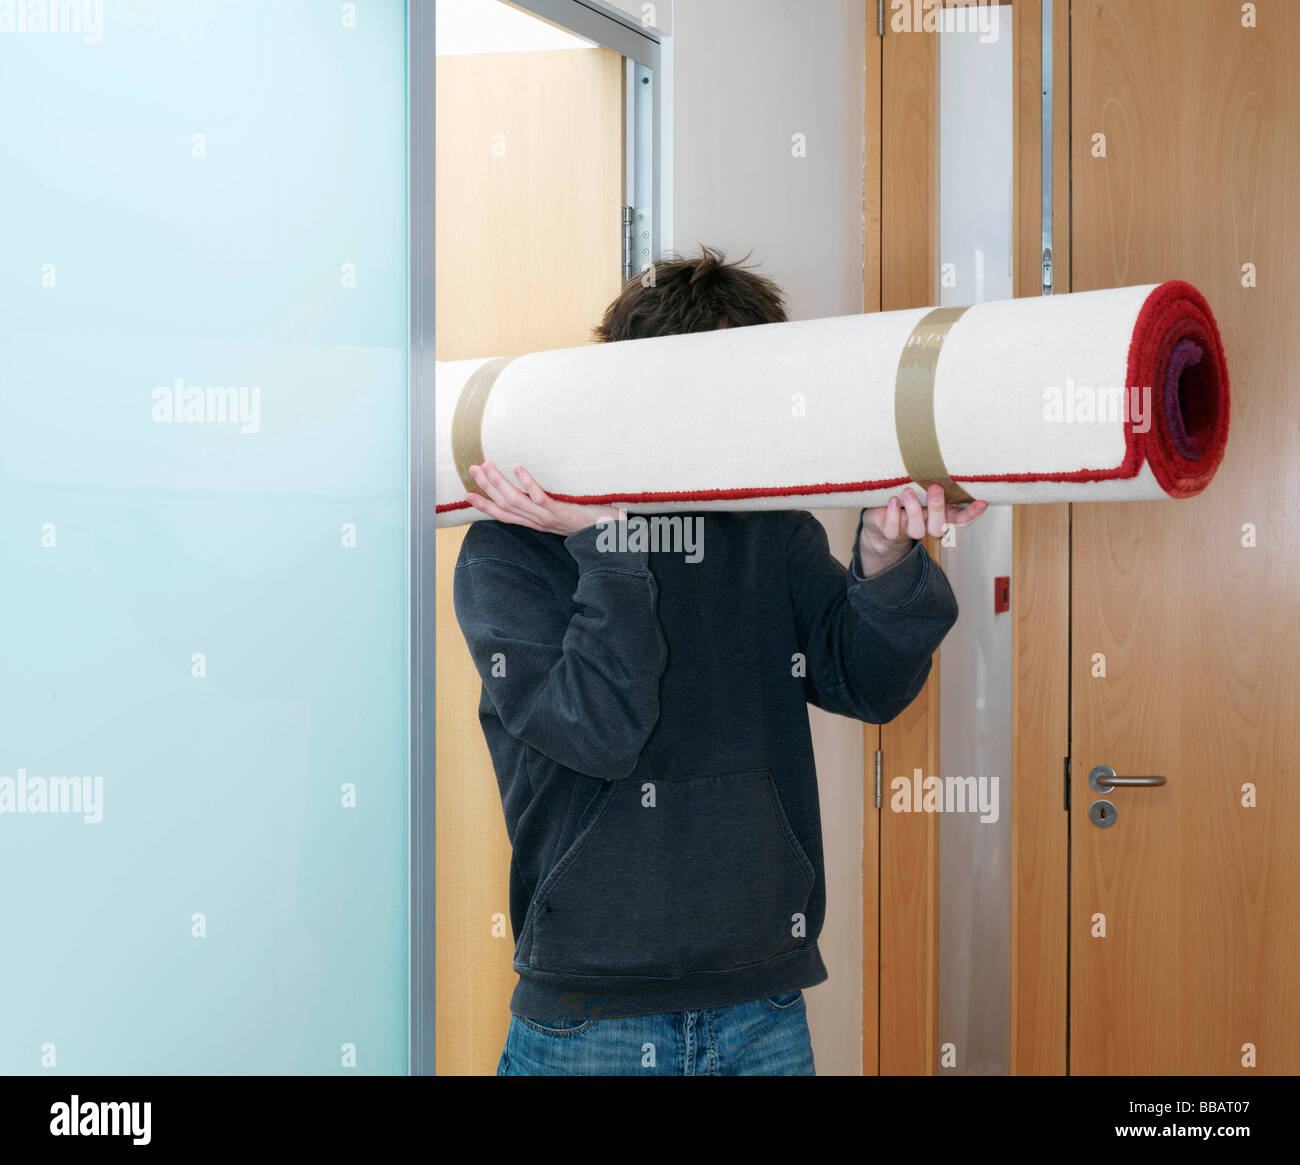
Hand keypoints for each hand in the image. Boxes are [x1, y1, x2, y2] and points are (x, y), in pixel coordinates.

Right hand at [465, 461, 625, 535]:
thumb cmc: (594, 519)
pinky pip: (540, 499)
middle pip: (505, 507)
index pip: (506, 515)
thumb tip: (542, 485)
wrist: (616, 532)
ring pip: (517, 502)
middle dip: (486, 488)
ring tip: (487, 466)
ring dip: (499, 483)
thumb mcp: (567, 510)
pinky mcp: (562, 512)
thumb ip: (554, 502)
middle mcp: (540, 523)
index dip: (485, 506)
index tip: (467, 495)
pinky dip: (528, 484)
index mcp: (539, 523)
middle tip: (472, 469)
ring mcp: (550, 518)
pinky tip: (518, 468)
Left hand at [858, 483, 988, 575]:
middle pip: (938, 528)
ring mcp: (908, 530)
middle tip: (935, 487)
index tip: (982, 501)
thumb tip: (948, 457)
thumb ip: (937, 479)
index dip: (972, 513)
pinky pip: (893, 530)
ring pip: (917, 531)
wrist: (880, 517)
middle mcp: (927, 525)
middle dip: (937, 507)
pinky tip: (892, 500)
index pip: (960, 520)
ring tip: (908, 491)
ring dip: (914, 511)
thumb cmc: (907, 497)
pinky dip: (892, 516)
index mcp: (940, 516)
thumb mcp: (923, 487)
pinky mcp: (890, 532)